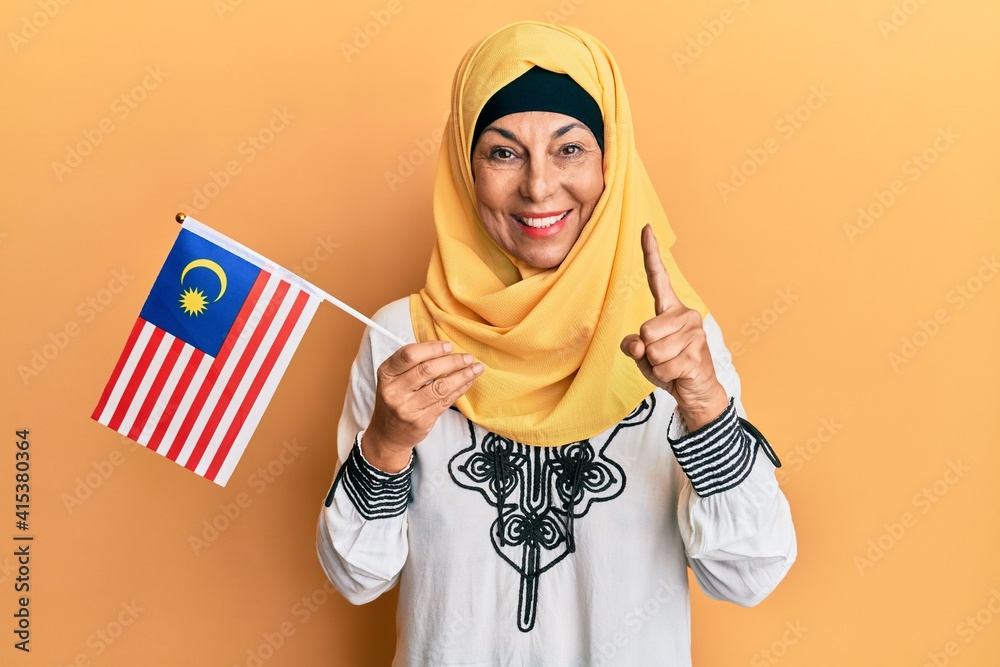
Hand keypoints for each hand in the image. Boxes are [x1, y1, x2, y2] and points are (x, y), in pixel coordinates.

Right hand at [363, 341, 483, 471]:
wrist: (388, 435)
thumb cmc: (395, 400)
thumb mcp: (394, 379)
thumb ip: (413, 363)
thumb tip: (446, 349)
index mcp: (386, 374)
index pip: (409, 354)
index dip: (432, 348)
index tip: (449, 346)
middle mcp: (394, 390)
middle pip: (427, 369)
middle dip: (452, 361)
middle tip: (468, 357)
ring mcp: (407, 408)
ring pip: (440, 387)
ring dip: (462, 375)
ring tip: (475, 368)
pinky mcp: (421, 421)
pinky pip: (445, 401)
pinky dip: (460, 389)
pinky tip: (467, 382)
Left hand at [620, 224, 728, 430]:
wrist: (697, 392)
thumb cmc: (669, 367)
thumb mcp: (643, 357)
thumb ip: (634, 346)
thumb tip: (639, 344)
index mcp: (671, 310)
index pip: (658, 278)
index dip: (651, 253)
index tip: (645, 228)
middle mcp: (686, 315)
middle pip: (645, 330)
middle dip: (647, 351)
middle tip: (664, 357)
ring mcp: (694, 334)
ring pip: (653, 350)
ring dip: (656, 365)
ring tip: (672, 365)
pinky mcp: (696, 355)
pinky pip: (663, 366)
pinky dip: (664, 376)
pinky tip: (678, 374)